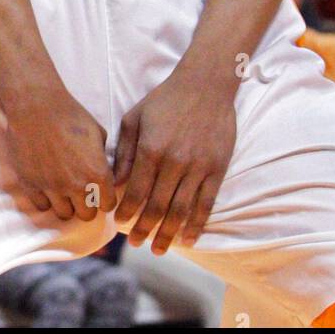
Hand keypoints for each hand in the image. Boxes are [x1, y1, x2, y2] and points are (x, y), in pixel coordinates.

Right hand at [5, 89, 116, 222]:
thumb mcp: (98, 133)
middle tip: (82, 192)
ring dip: (66, 203)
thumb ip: (103, 159)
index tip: (101, 192)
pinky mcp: (31, 184)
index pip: (108, 204)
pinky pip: (41, 206)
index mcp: (96, 172)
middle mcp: (76, 185)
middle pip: (86, 215)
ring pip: (64, 214)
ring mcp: (52, 187)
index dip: (105, 198)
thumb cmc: (71, 114)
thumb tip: (104, 173)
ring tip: (64, 189)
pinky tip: (48, 185)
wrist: (37, 106)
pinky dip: (46, 199)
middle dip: (87, 205)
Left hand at [113, 67, 236, 253]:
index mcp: (151, 149)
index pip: (136, 191)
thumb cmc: (166, 99)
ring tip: (159, 249)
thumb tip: (117, 182)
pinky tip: (188, 238)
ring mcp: (198, 167)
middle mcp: (174, 161)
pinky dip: (197, 224)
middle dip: (145, 229)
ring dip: (169, 234)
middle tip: (136, 244)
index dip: (126, 211)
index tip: (119, 224)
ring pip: (181, 210)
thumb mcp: (135, 117)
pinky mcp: (217, 168)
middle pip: (157, 206)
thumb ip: (125, 151)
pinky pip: (206, 203)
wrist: (205, 84)